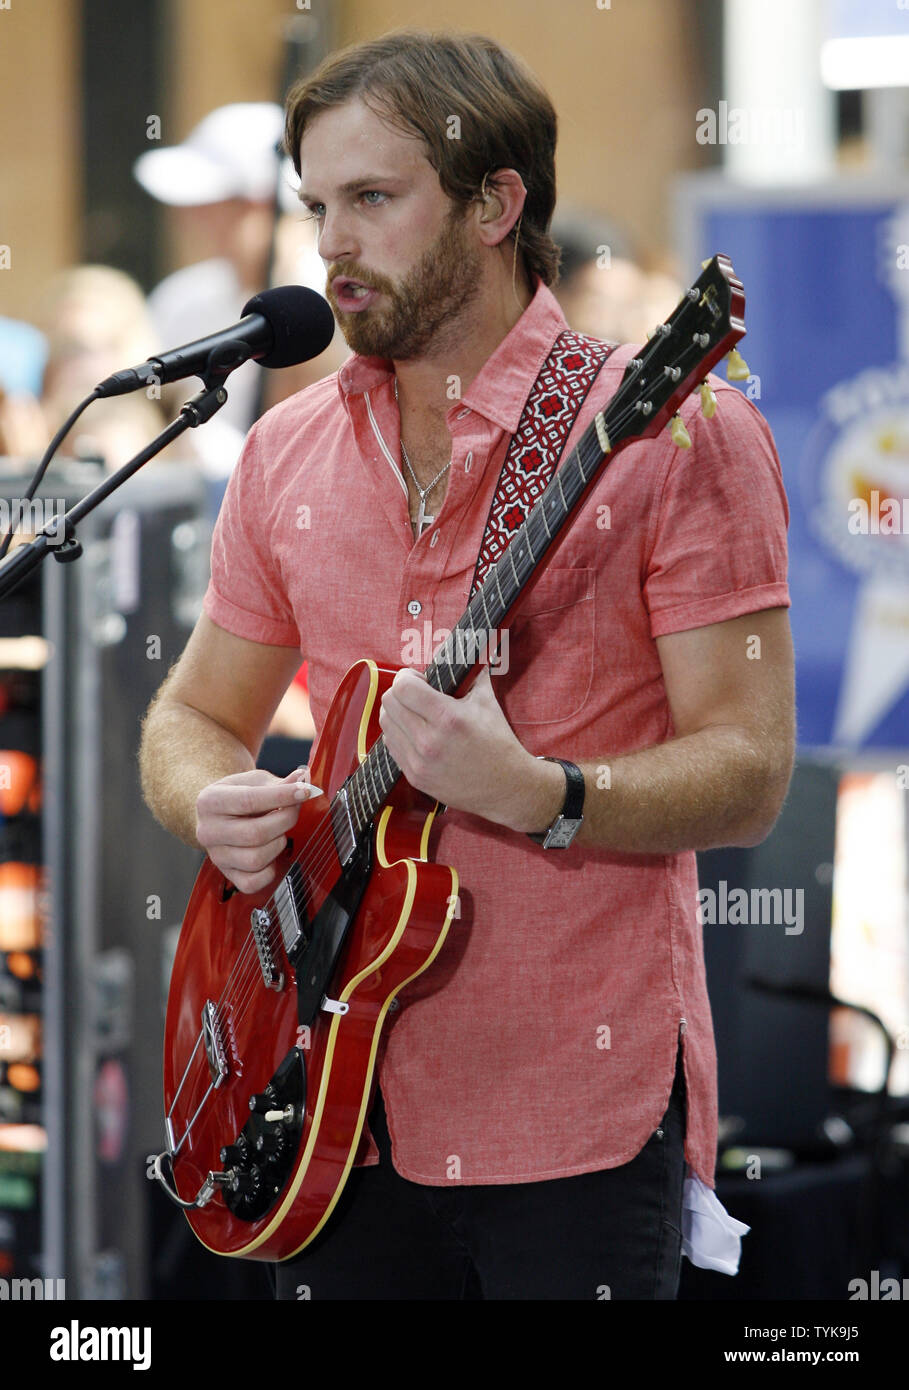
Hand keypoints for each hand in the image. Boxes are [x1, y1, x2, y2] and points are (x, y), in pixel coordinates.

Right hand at [195, 766, 322, 893]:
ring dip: (277, 844)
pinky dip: (269, 870)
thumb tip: (302, 780)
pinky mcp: (226, 874)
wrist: (220, 814)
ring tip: (277, 831)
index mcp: (210, 801)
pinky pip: (253, 882)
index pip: (249, 801)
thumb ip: (279, 782)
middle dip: (284, 821)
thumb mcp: (255, 781)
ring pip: (255, 859)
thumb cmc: (239, 795)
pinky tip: (270, 852)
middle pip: (254, 834)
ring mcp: (216, 856)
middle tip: (292, 810)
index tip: (304, 792)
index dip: (281, 796)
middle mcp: (207, 831)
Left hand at [378, 665, 555, 830]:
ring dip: (396, 713)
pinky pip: (391, 746)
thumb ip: (473, 672)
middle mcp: (429, 741)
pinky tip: (416, 733)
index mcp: (448, 718)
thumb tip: (468, 647)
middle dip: (400, 692)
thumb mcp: (487, 702)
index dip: (407, 677)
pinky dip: (399, 734)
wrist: (507, 786)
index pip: (403, 686)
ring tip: (415, 714)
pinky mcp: (415, 777)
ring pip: (386, 724)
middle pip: (389, 702)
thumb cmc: (498, 742)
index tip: (418, 679)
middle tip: (415, 694)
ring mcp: (419, 762)